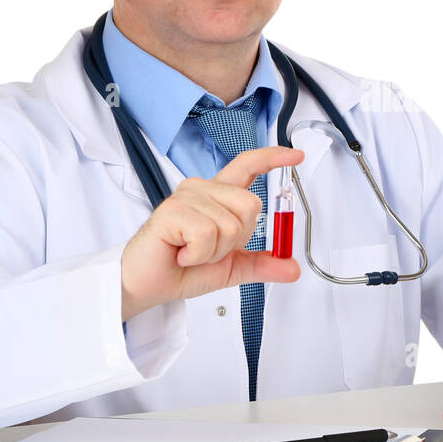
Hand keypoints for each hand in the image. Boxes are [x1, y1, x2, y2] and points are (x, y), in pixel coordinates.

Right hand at [121, 146, 304, 319]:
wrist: (147, 285)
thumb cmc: (181, 269)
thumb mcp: (231, 268)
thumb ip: (262, 264)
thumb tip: (291, 268)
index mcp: (218, 197)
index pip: (248, 166)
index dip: (273, 158)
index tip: (295, 155)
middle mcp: (202, 190)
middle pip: (251, 205)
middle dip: (237, 239)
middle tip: (209, 250)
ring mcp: (186, 197)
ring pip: (231, 225)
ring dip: (215, 252)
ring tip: (191, 252)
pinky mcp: (172, 211)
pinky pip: (207, 234)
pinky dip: (199, 254)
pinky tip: (181, 253)